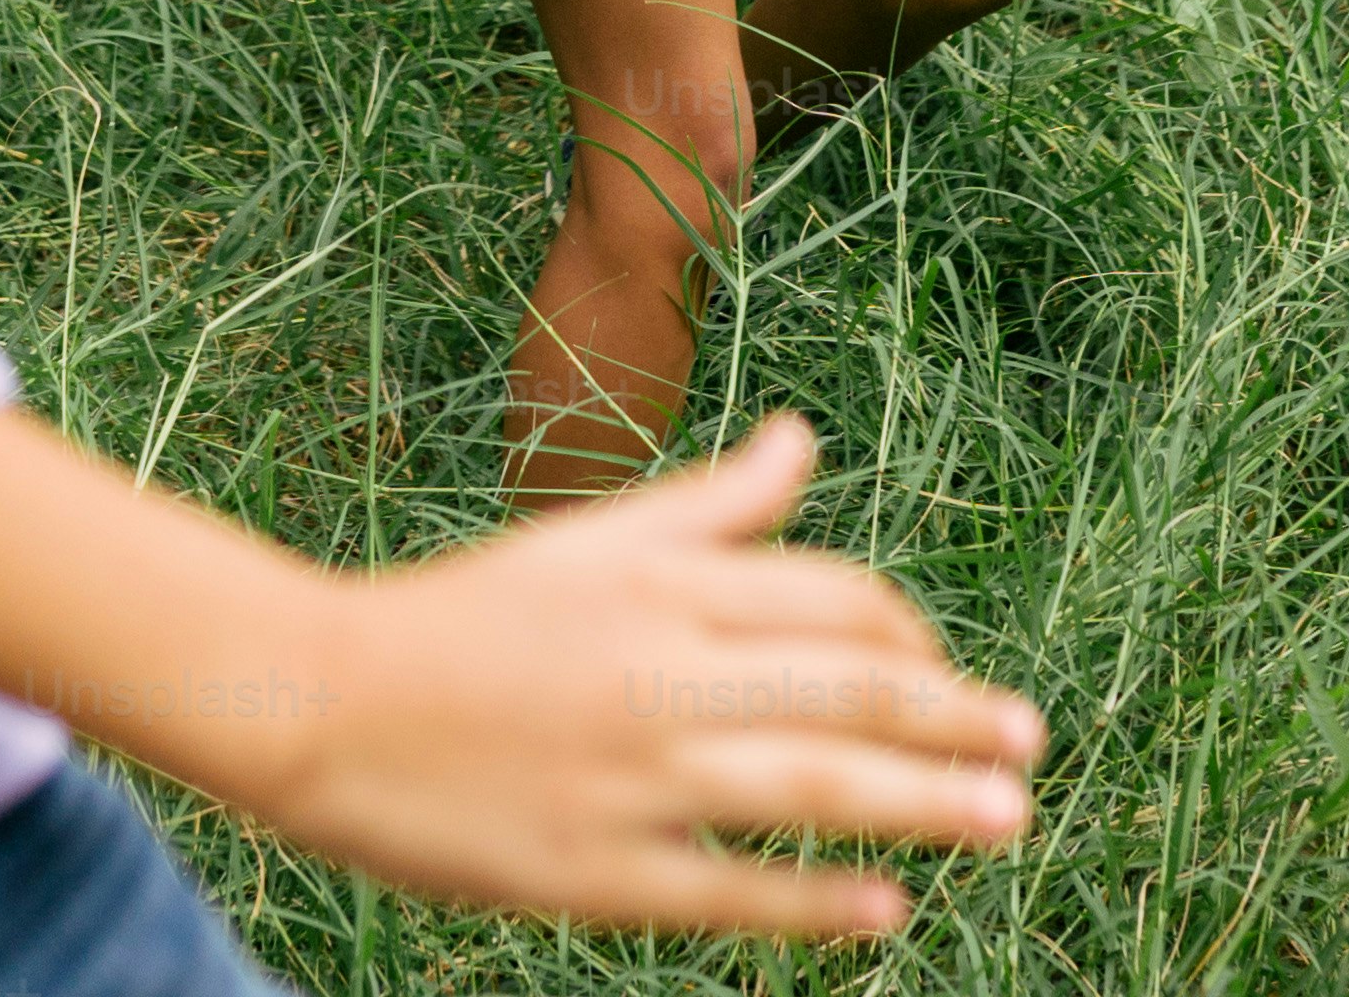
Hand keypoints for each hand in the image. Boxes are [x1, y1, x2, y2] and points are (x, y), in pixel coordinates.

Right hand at [248, 416, 1037, 934]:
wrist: (317, 698)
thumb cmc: (461, 615)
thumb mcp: (590, 537)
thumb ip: (711, 503)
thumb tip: (806, 439)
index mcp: (662, 584)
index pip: (832, 602)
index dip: (908, 637)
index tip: (948, 674)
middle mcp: (660, 672)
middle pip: (845, 693)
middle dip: (953, 718)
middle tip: (1031, 743)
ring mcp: (630, 776)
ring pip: (810, 788)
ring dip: (923, 804)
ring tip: (1007, 818)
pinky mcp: (593, 869)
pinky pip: (727, 892)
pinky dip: (814, 900)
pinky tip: (886, 908)